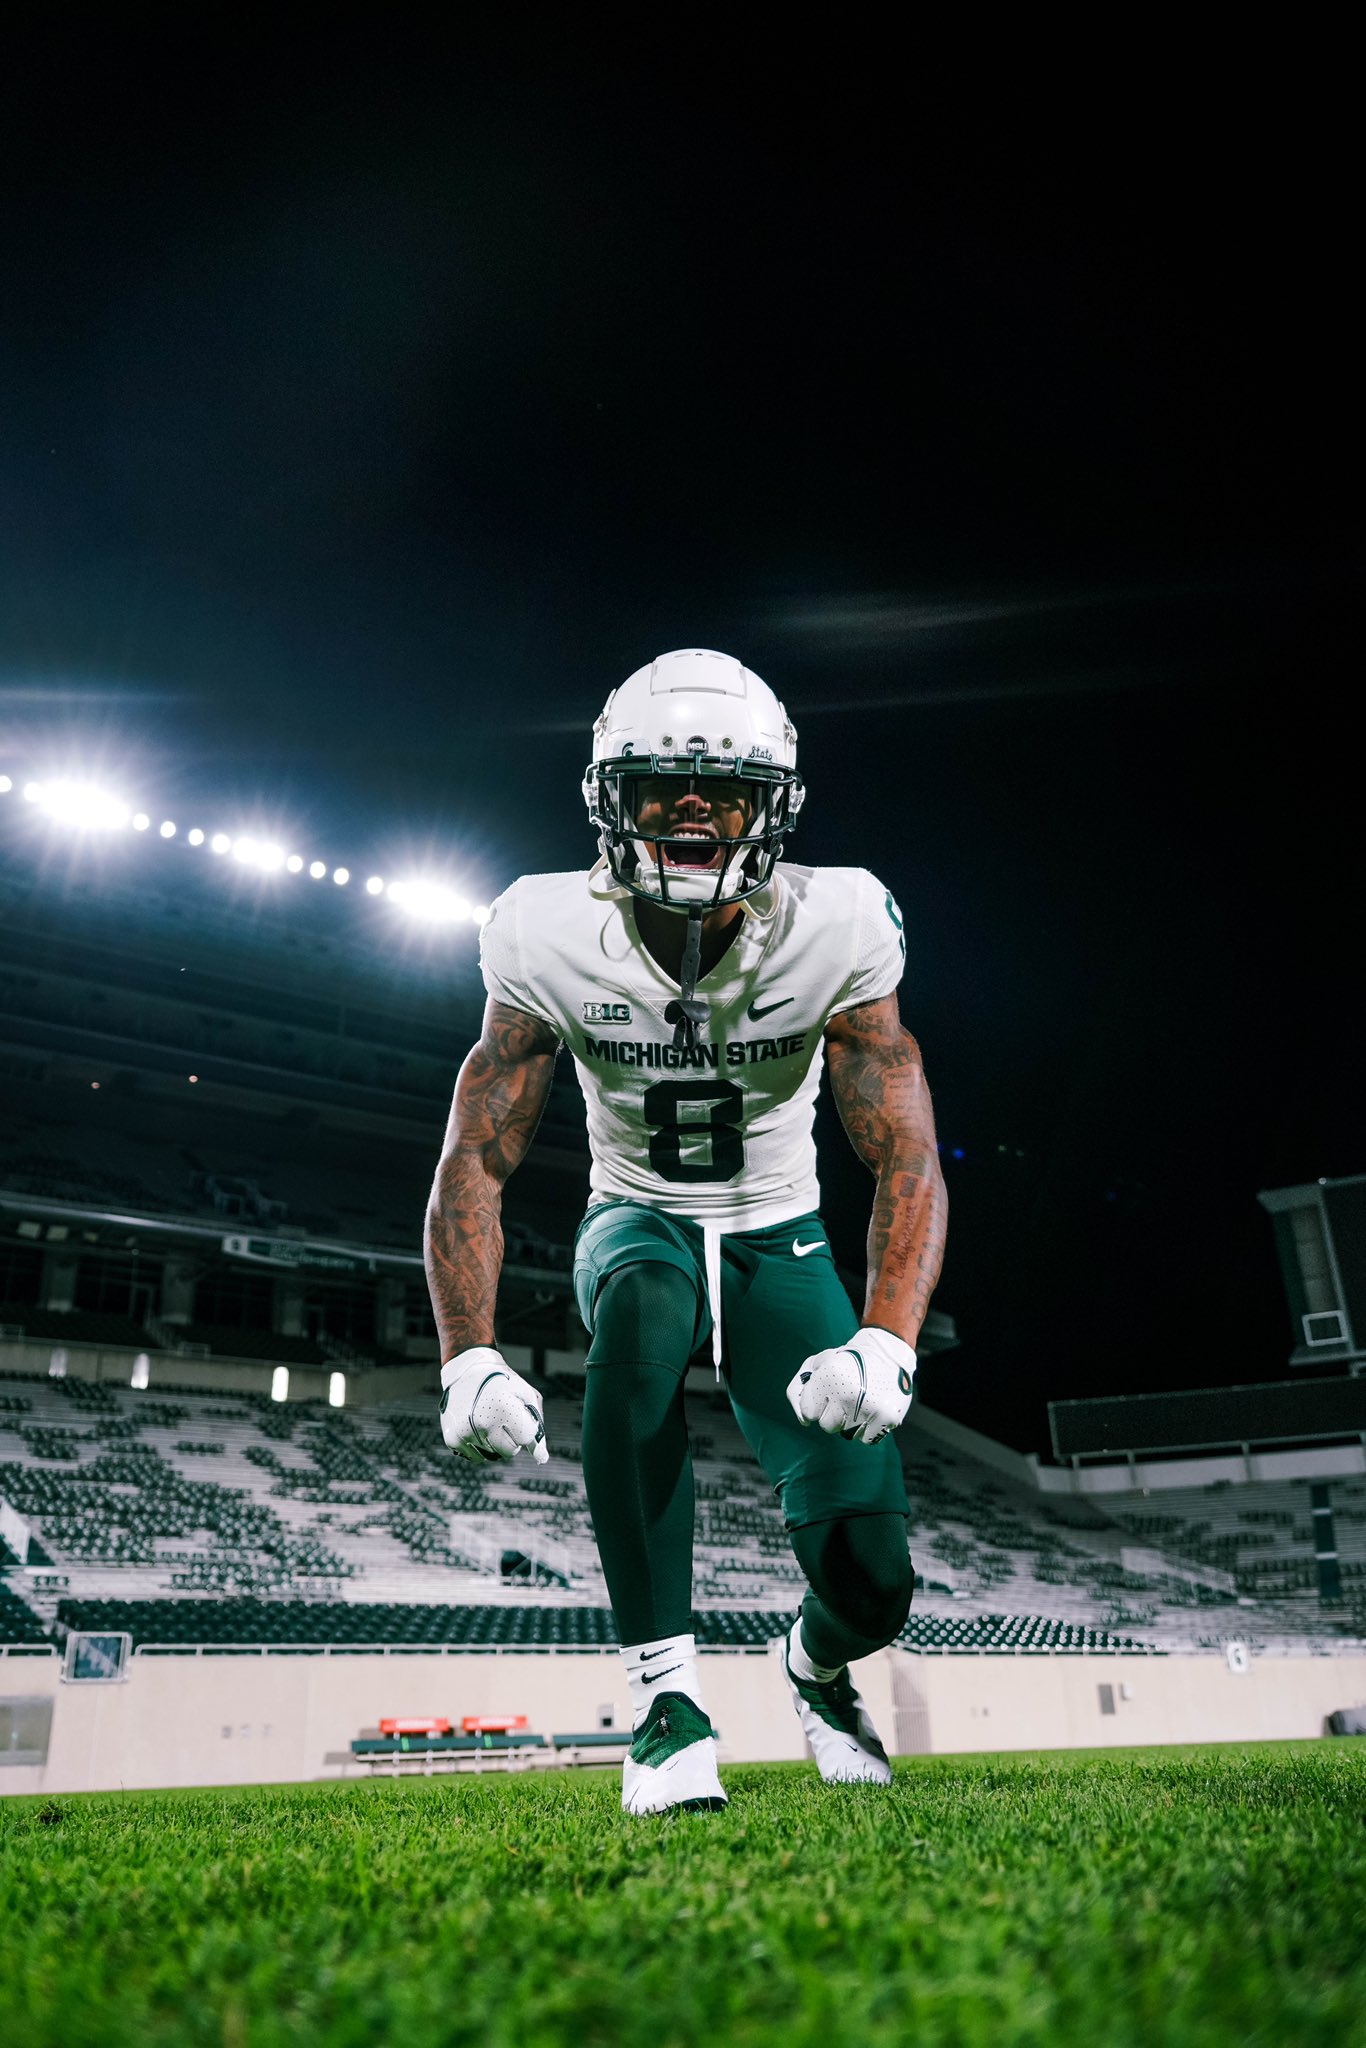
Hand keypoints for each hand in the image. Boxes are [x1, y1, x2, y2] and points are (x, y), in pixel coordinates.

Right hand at [440, 1347, 548, 1463]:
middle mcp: (483, 1422)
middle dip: (511, 1439)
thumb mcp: (526, 1395)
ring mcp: (465, 1432)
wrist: (467, 1370)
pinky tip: (476, 1426)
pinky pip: (476, 1457)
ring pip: (492, 1456)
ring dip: (494, 1443)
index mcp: (504, 1408)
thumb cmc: (502, 1383)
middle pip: (509, 1452)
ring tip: (487, 1419)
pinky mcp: (452, 1439)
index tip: (518, 1416)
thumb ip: (537, 1426)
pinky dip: (479, 1446)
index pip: (525, 1438)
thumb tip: (541, 1458)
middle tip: (503, 1420)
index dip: (525, 1428)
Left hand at [785, 1327, 915, 1444]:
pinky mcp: (888, 1417)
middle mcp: (847, 1392)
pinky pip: (866, 1439)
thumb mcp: (817, 1364)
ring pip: (847, 1434)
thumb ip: (798, 1391)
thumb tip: (804, 1421)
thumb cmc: (845, 1361)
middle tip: (847, 1395)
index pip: (808, 1412)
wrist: (887, 1353)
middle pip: (827, 1425)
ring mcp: (869, 1406)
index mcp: (828, 1375)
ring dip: (851, 1422)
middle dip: (834, 1414)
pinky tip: (873, 1409)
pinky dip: (869, 1429)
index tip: (827, 1392)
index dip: (817, 1403)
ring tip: (862, 1400)